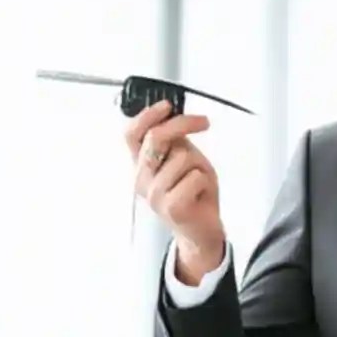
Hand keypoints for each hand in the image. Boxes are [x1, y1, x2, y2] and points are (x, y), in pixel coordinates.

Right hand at [123, 100, 224, 275]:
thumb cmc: (194, 194)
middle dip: (183, 124)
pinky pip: (194, 177)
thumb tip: (172, 116)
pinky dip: (204, 181)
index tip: (167, 106)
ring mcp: (154, 195)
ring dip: (199, 164)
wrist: (202, 231)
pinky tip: (200, 194)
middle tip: (203, 122)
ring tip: (198, 180)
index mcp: (141, 166)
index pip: (132, 135)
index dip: (147, 115)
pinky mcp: (171, 207)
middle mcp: (142, 180)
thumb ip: (174, 141)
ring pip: (182, 157)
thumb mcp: (183, 160)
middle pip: (156, 138)